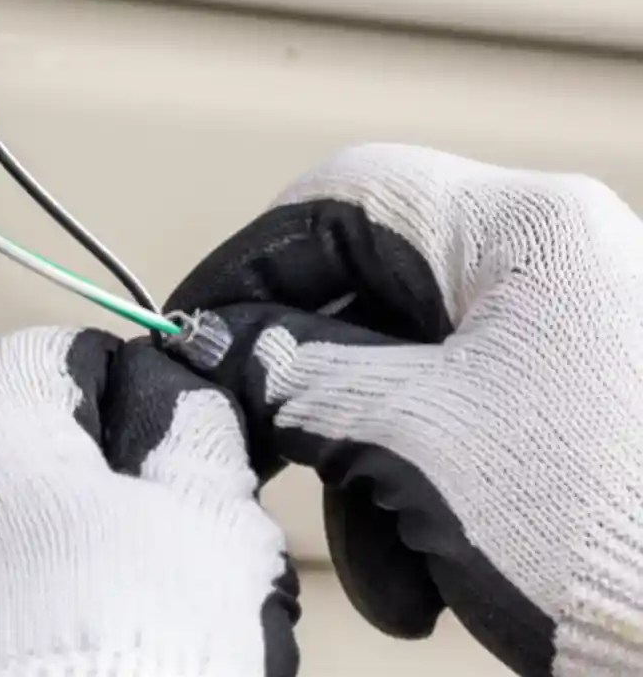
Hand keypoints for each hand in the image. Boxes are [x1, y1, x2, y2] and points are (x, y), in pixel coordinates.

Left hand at [0, 328, 299, 675]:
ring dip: (19, 561)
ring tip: (87, 622)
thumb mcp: (205, 525)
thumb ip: (194, 439)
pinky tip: (28, 666)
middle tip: (143, 544)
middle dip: (69, 485)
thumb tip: (182, 404)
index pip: (41, 356)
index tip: (156, 433)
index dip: (113, 383)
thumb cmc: (131, 641)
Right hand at [166, 144, 642, 675]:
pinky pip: (451, 434)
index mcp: (521, 230)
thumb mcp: (411, 437)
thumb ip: (293, 374)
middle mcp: (546, 269)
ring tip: (391, 576)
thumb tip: (214, 345)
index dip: (247, 264)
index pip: (342, 199)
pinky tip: (428, 589)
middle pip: (366, 302)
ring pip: (401, 384)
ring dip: (363, 483)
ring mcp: (561, 346)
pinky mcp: (567, 418)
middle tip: (252, 454)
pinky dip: (416, 506)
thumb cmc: (599, 519)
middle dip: (309, 402)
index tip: (189, 331)